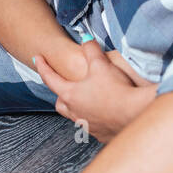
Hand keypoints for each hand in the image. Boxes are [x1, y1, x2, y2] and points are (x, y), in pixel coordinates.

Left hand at [35, 41, 157, 140]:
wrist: (135, 113)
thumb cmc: (116, 88)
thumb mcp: (101, 64)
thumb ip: (91, 49)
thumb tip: (86, 38)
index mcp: (70, 95)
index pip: (50, 78)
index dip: (42, 66)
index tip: (37, 58)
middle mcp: (75, 112)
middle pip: (60, 103)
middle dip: (60, 93)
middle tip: (65, 85)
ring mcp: (87, 126)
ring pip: (75, 116)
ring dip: (77, 107)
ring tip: (85, 99)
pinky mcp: (101, 134)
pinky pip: (92, 126)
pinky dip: (94, 118)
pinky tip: (103, 113)